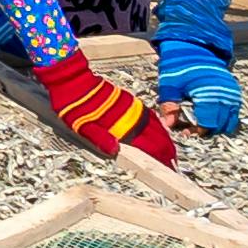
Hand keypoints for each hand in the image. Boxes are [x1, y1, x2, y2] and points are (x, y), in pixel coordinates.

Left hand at [35, 49, 189, 171]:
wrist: (74, 78)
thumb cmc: (74, 104)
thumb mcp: (82, 126)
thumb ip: (100, 139)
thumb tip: (115, 151)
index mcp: (122, 126)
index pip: (150, 147)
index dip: (161, 160)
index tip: (168, 169)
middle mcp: (132, 117)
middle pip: (159, 138)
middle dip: (168, 152)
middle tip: (173, 164)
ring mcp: (133, 108)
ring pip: (158, 126)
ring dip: (166, 140)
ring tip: (169, 152)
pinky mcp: (130, 101)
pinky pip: (151, 116)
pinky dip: (159, 126)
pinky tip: (160, 131)